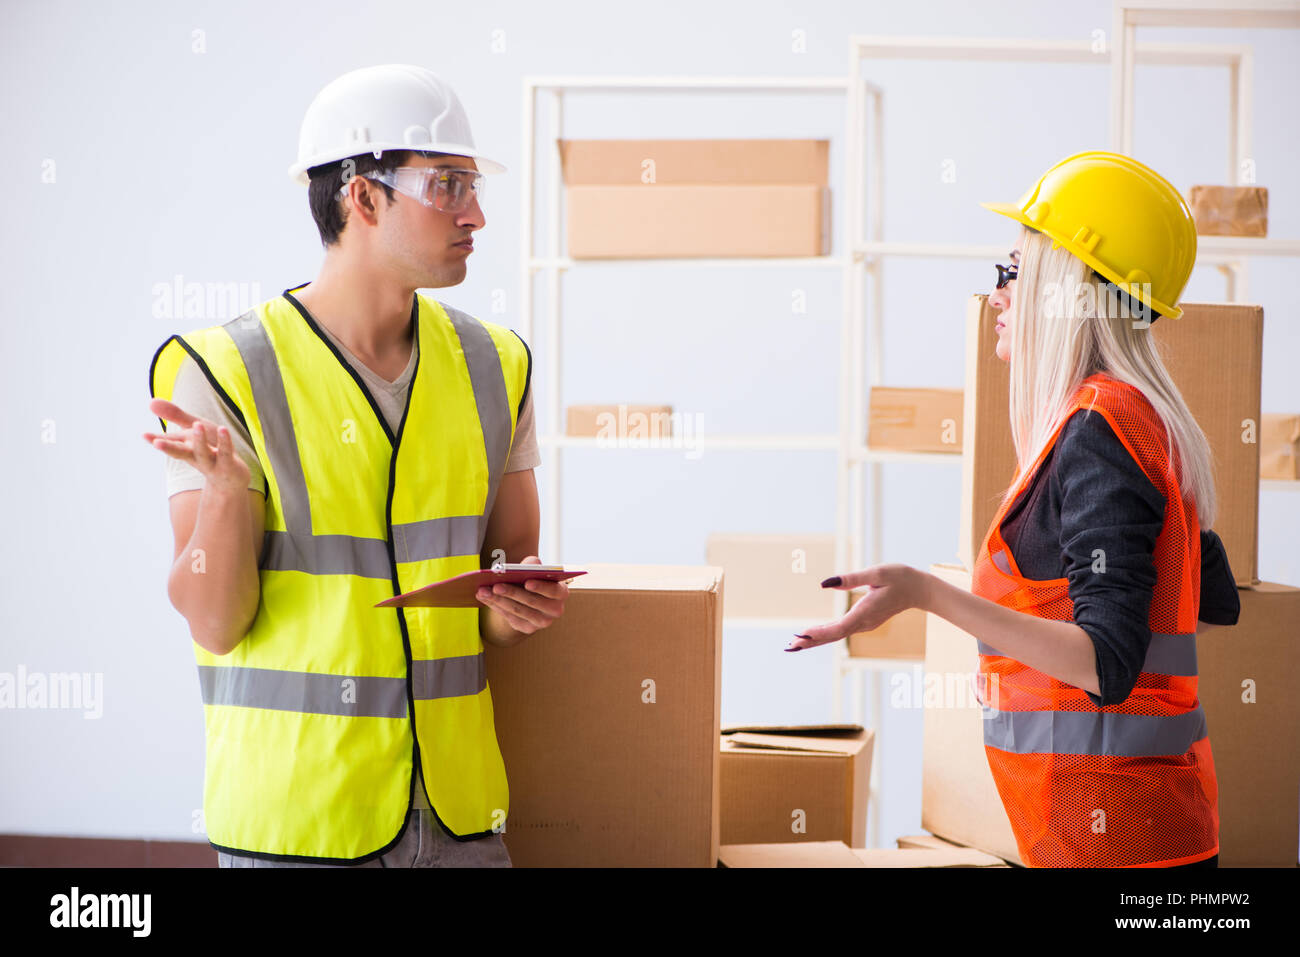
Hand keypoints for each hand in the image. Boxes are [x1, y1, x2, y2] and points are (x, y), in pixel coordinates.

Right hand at [142, 398, 250, 492]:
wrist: (232, 478)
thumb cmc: (210, 449)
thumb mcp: (193, 430)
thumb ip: (174, 415)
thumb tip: (150, 403)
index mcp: (184, 447)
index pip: (168, 442)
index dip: (156, 439)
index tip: (144, 435)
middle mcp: (195, 456)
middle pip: (180, 452)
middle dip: (168, 447)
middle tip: (156, 442)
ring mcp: (211, 463)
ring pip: (203, 453)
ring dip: (199, 440)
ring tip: (197, 424)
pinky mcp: (229, 465)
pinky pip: (226, 453)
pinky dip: (225, 441)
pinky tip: (223, 428)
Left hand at [475, 555, 568, 636]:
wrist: (529, 599)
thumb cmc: (532, 579)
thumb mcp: (534, 570)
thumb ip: (533, 565)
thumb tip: (528, 565)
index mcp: (561, 592)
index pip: (553, 590)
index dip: (541, 587)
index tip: (527, 582)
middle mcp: (555, 610)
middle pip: (532, 601)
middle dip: (512, 592)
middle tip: (495, 586)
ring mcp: (542, 622)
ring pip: (518, 611)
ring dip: (499, 600)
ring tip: (483, 591)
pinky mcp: (527, 628)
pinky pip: (510, 618)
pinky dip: (496, 607)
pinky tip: (485, 598)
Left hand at [785, 563, 928, 651]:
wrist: (919, 589)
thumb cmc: (899, 578)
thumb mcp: (876, 573)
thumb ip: (851, 579)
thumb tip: (825, 583)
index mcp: (865, 612)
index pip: (838, 628)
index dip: (819, 633)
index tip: (802, 634)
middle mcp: (863, 623)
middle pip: (834, 636)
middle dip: (811, 641)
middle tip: (789, 647)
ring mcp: (864, 624)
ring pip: (836, 635)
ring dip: (815, 640)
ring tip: (794, 644)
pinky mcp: (864, 622)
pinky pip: (841, 631)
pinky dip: (825, 634)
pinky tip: (812, 635)